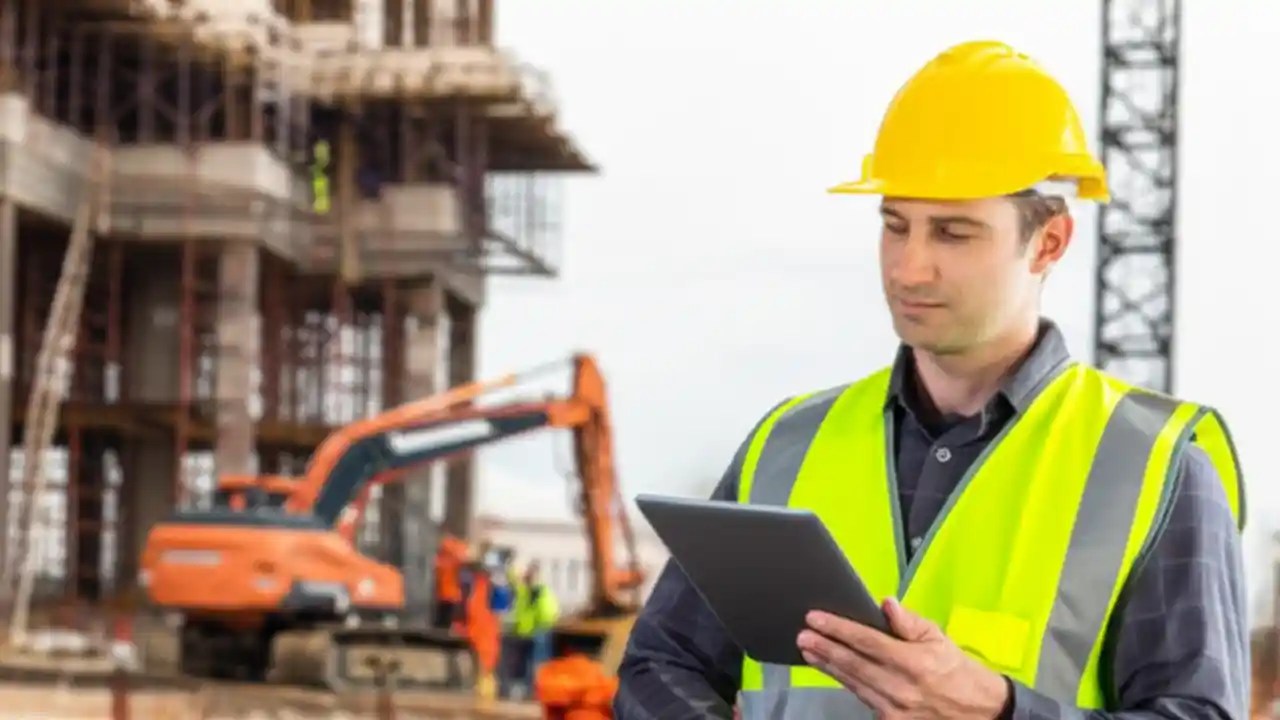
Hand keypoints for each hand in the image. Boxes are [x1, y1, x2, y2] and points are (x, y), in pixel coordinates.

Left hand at [797, 597, 1009, 719]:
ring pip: (853, 683)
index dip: (838, 629)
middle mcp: (901, 688)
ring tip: (809, 651)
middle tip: (802, 636)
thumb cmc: (956, 670)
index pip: (867, 641)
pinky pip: (862, 698)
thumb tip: (885, 603)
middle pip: (853, 664)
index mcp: (914, 662)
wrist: (978, 711)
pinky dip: (845, 683)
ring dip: (828, 666)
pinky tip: (831, 671)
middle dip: (825, 648)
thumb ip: (909, 622)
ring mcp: (894, 710)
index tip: (816, 618)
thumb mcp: (938, 638)